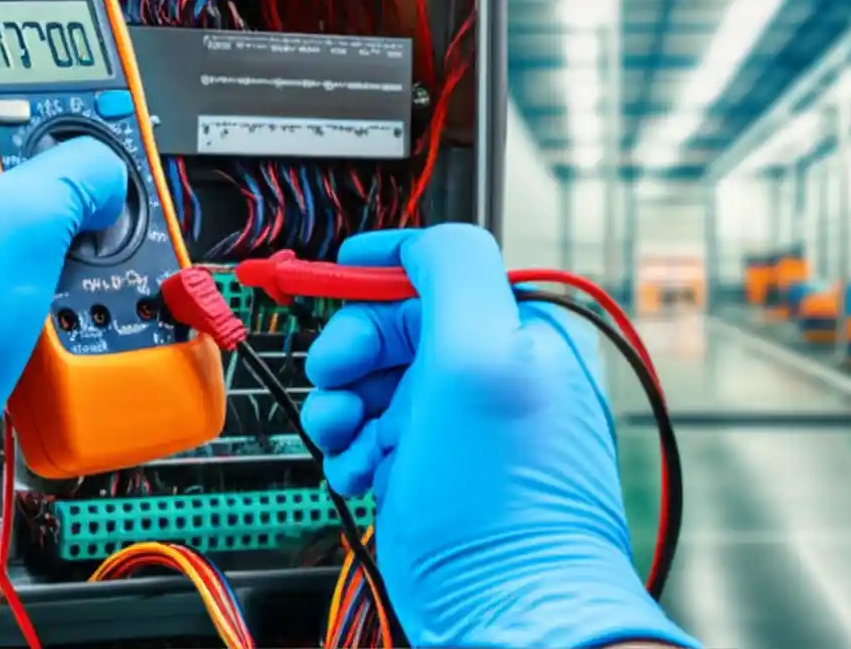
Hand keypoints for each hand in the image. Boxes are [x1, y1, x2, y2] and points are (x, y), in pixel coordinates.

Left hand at [0, 87, 126, 519]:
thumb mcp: (26, 218)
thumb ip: (78, 171)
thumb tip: (103, 168)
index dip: (15, 62)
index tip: (65, 68)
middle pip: (8, 148)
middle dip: (66, 168)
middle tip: (94, 182)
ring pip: (30, 216)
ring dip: (72, 237)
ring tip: (84, 258)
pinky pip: (31, 273)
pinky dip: (62, 283)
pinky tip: (71, 297)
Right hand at [301, 224, 695, 647]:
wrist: (502, 610)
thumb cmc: (504, 502)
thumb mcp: (480, 357)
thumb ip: (455, 274)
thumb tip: (422, 241)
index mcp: (517, 337)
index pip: (441, 273)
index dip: (382, 268)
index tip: (334, 270)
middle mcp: (491, 379)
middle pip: (395, 329)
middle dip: (352, 349)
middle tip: (334, 377)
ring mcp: (458, 430)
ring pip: (374, 385)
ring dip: (342, 405)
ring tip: (344, 438)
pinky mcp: (430, 473)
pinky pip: (372, 438)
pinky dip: (350, 449)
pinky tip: (357, 472)